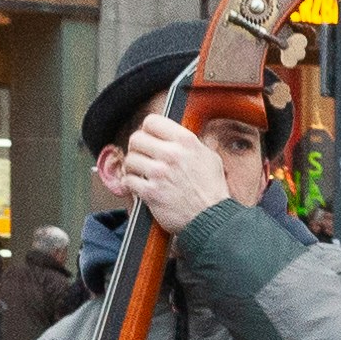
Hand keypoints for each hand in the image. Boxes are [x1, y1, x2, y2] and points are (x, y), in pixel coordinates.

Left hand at [109, 113, 227, 239]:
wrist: (211, 218)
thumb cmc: (212, 191)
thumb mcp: (210, 157)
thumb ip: (191, 144)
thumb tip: (176, 136)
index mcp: (186, 142)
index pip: (152, 121)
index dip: (147, 129)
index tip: (148, 136)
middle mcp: (171, 154)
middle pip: (136, 138)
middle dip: (136, 147)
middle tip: (141, 155)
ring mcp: (159, 173)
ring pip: (130, 159)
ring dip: (133, 167)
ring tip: (140, 172)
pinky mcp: (150, 192)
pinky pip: (128, 180)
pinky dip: (130, 184)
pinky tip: (139, 186)